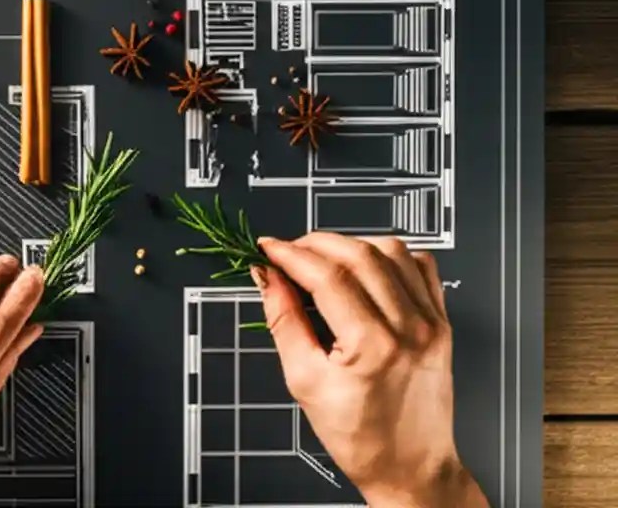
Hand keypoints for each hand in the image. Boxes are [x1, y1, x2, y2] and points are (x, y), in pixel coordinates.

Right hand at [255, 233, 487, 507]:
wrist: (409, 466)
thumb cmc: (359, 436)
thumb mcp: (304, 381)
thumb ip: (284, 321)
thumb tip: (268, 278)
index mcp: (372, 347)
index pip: (327, 276)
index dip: (292, 255)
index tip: (269, 249)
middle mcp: (408, 328)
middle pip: (359, 255)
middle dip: (316, 244)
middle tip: (289, 252)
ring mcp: (431, 322)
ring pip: (391, 252)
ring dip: (351, 244)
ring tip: (324, 258)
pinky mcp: (441, 322)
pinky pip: (421, 267)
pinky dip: (390, 255)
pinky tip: (367, 266)